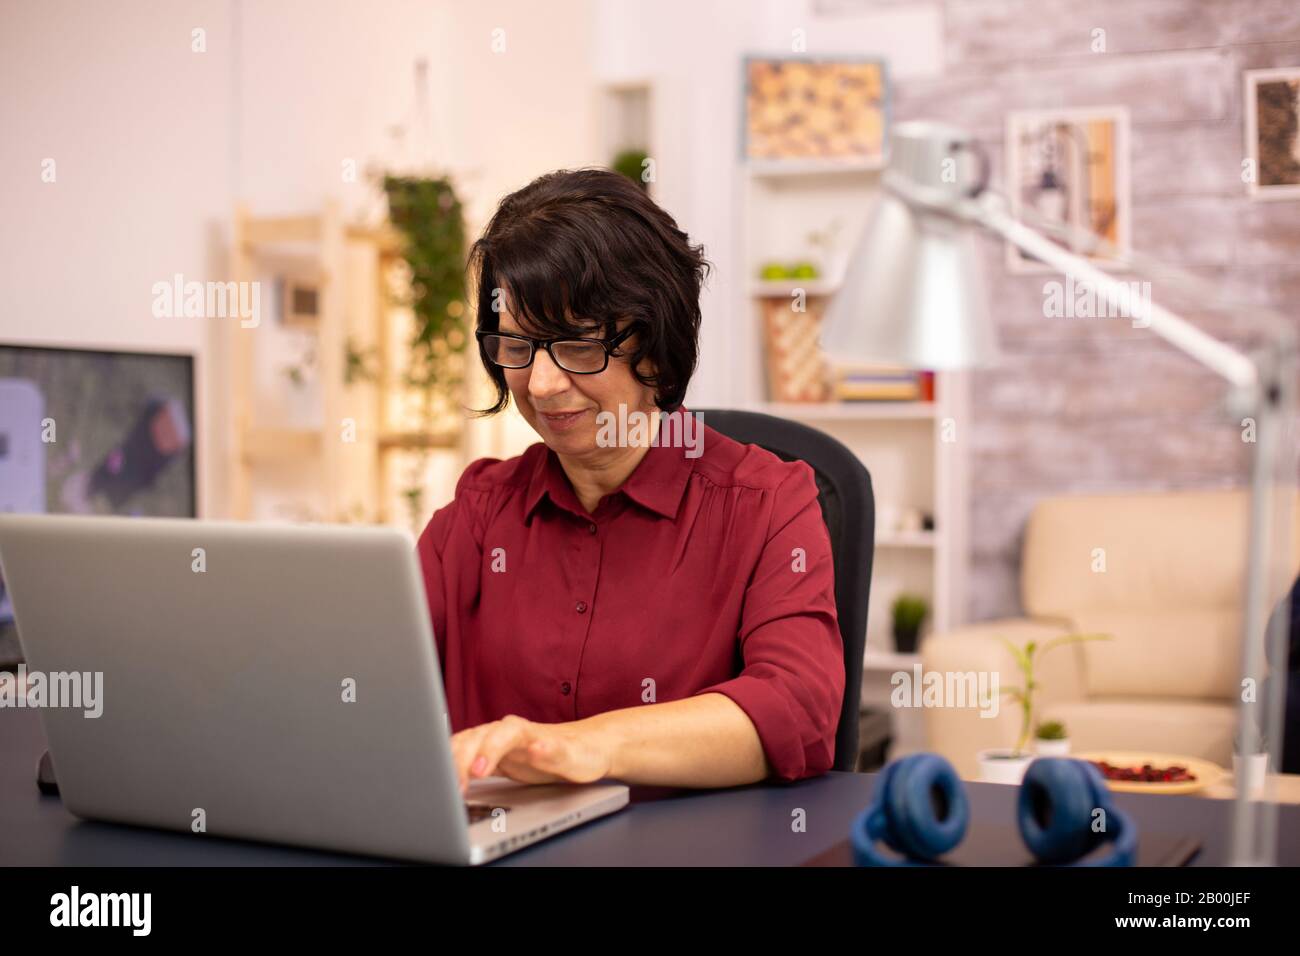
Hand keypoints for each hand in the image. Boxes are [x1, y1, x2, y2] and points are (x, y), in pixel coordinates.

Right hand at [450, 714, 614, 793]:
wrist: (582, 748)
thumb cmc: (580, 753)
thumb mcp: (574, 758)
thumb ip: (554, 752)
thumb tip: (537, 747)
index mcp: (524, 729)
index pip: (500, 734)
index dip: (487, 751)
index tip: (478, 772)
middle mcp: (506, 732)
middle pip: (475, 738)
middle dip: (460, 760)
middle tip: (455, 789)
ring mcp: (495, 742)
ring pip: (464, 744)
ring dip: (451, 761)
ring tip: (445, 787)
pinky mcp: (491, 756)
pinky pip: (464, 755)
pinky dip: (450, 764)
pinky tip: (443, 777)